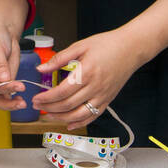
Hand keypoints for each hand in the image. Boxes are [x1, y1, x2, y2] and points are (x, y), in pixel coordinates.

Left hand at [29, 30, 147, 128]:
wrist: (131, 48)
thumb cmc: (107, 44)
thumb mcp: (80, 46)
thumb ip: (59, 59)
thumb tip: (41, 68)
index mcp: (86, 72)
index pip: (62, 92)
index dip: (47, 98)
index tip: (36, 98)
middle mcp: (95, 87)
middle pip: (68, 105)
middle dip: (49, 108)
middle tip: (38, 106)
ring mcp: (103, 95)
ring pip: (79, 114)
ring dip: (62, 118)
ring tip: (49, 115)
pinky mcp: (108, 100)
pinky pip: (93, 116)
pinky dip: (80, 122)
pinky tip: (69, 124)